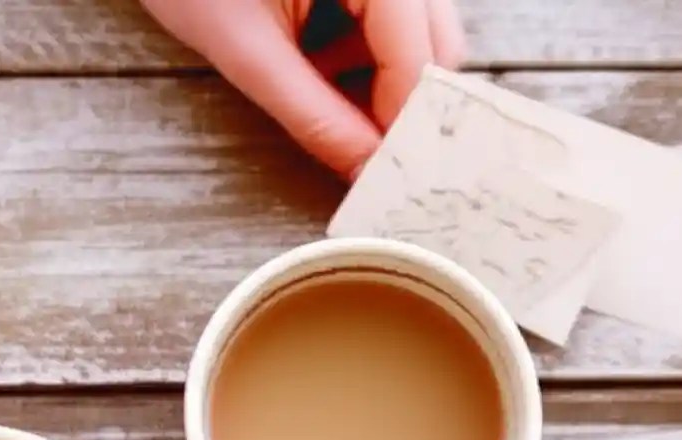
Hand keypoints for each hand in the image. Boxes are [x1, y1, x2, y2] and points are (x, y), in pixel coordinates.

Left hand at [140, 0, 465, 179]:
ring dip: (383, 81)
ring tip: (322, 94)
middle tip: (357, 152)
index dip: (402, 125)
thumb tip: (363, 170)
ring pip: (420, 36)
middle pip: (436, 46)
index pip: (417, 58)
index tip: (382, 177)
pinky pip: (392, 21)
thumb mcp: (246, 50)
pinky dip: (366, 55)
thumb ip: (312, 114)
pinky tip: (319, 64)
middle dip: (398, 104)